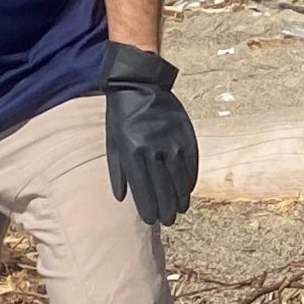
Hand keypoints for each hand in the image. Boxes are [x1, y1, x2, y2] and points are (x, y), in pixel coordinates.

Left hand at [101, 43, 198, 225]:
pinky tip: (188, 189)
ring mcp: (172, 142)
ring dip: (180, 197)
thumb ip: (117, 172)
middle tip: (169, 220)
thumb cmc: (120, 115)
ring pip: (179, 178)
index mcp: (132, 152)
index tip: (151, 220)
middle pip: (163, 188)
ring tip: (181, 209)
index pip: (143, 189)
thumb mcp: (112, 142)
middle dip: (166, 207)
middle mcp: (153, 150)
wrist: (139, 83)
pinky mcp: (185, 134)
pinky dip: (190, 178)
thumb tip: (121, 199)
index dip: (148, 207)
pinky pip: (191, 163)